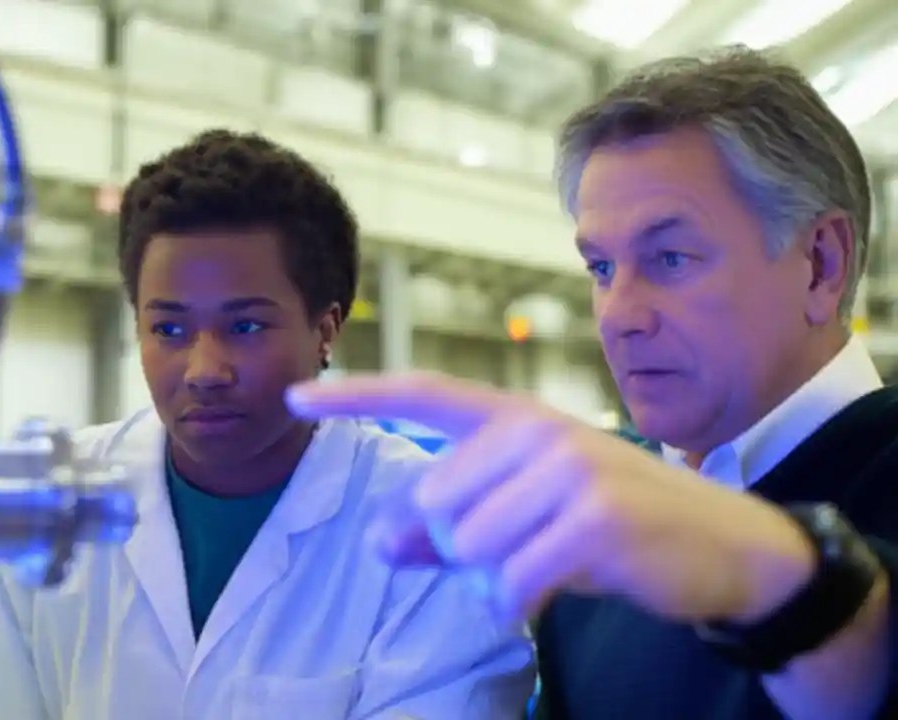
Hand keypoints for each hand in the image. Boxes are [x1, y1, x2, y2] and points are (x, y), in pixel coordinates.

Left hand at [286, 373, 815, 624]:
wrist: (723, 545)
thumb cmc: (608, 527)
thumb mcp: (524, 518)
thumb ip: (446, 527)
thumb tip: (375, 543)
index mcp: (514, 418)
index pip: (421, 395)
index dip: (355, 397)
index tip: (296, 396)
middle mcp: (536, 429)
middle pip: (433, 503)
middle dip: (454, 548)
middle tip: (511, 553)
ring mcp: (569, 467)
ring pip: (466, 543)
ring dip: (490, 578)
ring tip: (538, 569)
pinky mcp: (595, 515)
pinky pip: (509, 578)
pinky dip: (513, 602)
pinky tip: (540, 596)